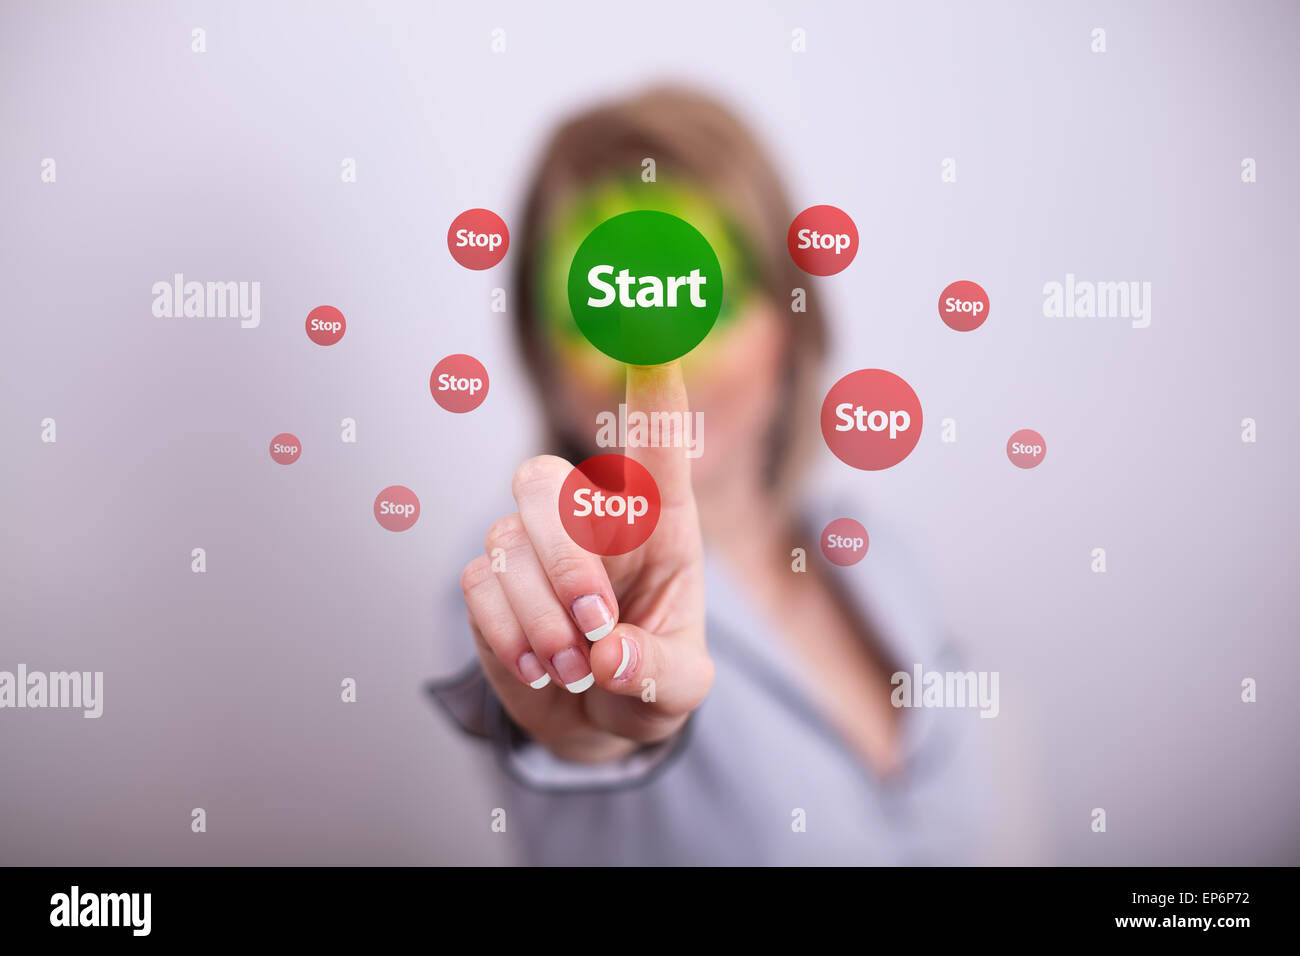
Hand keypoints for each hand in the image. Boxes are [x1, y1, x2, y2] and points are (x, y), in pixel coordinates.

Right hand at [459, 361, 711, 762]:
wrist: (590, 721)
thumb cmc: (646, 684)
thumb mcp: (676, 689)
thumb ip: (655, 671)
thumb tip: (607, 655)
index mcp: (656, 526)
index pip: (654, 449)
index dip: (652, 393)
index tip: (651, 336)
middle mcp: (590, 520)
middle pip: (546, 481)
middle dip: (564, 558)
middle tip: (594, 625)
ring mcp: (533, 545)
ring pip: (508, 543)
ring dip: (542, 619)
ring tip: (575, 669)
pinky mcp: (489, 581)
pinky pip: (478, 584)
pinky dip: (509, 634)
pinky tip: (538, 668)